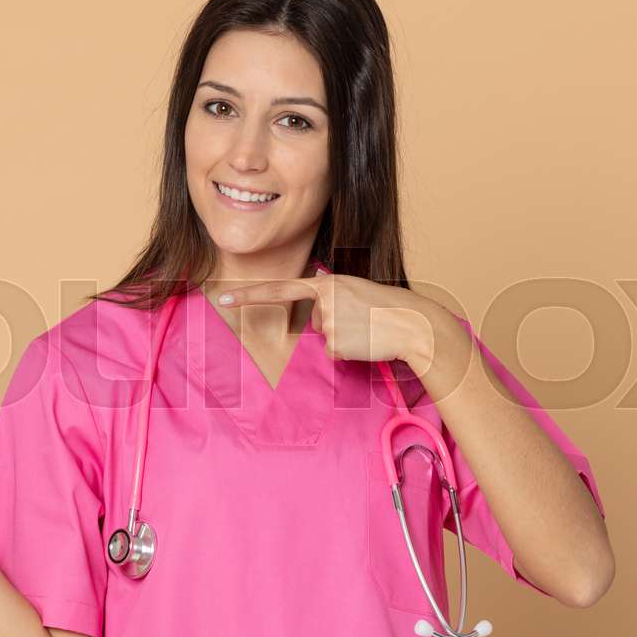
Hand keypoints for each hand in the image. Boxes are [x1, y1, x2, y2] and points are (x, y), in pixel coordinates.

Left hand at [216, 269, 448, 365]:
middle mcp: (323, 299)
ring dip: (342, 338)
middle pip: (312, 322)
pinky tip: (365, 342)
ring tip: (367, 329)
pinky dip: (347, 352)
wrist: (413, 322)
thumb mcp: (355, 290)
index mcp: (327, 283)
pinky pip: (332, 353)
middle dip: (332, 326)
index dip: (249, 296)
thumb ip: (330, 295)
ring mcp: (328, 322)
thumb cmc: (387, 308)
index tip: (224, 299)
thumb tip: (316, 313)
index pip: (280, 289)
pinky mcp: (335, 343)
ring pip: (323, 338)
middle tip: (362, 320)